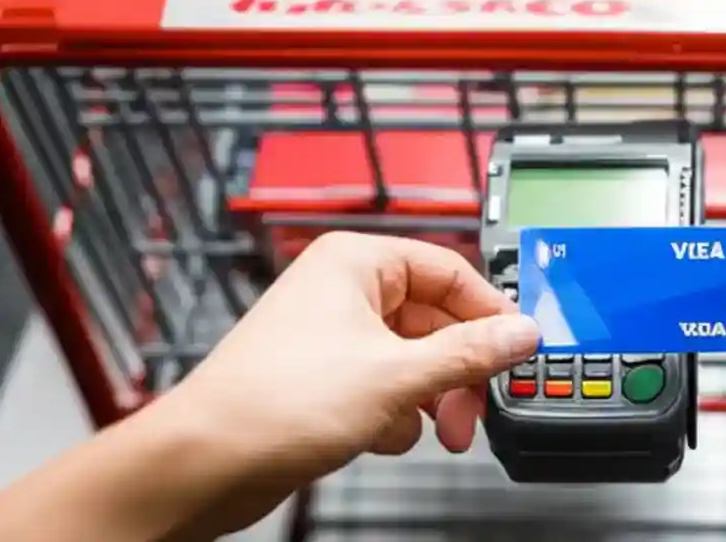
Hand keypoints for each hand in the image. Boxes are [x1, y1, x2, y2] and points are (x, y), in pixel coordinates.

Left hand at [164, 232, 537, 526]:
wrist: (205, 462)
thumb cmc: (274, 401)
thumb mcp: (397, 375)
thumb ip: (469, 353)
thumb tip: (520, 333)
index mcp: (357, 262)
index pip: (451, 270)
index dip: (490, 312)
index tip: (519, 348)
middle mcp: (345, 290)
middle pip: (436, 319)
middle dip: (459, 370)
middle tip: (477, 408)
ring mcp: (334, 335)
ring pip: (415, 358)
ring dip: (429, 398)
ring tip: (434, 430)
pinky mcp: (326, 377)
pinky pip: (388, 385)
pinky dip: (394, 413)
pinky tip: (379, 435)